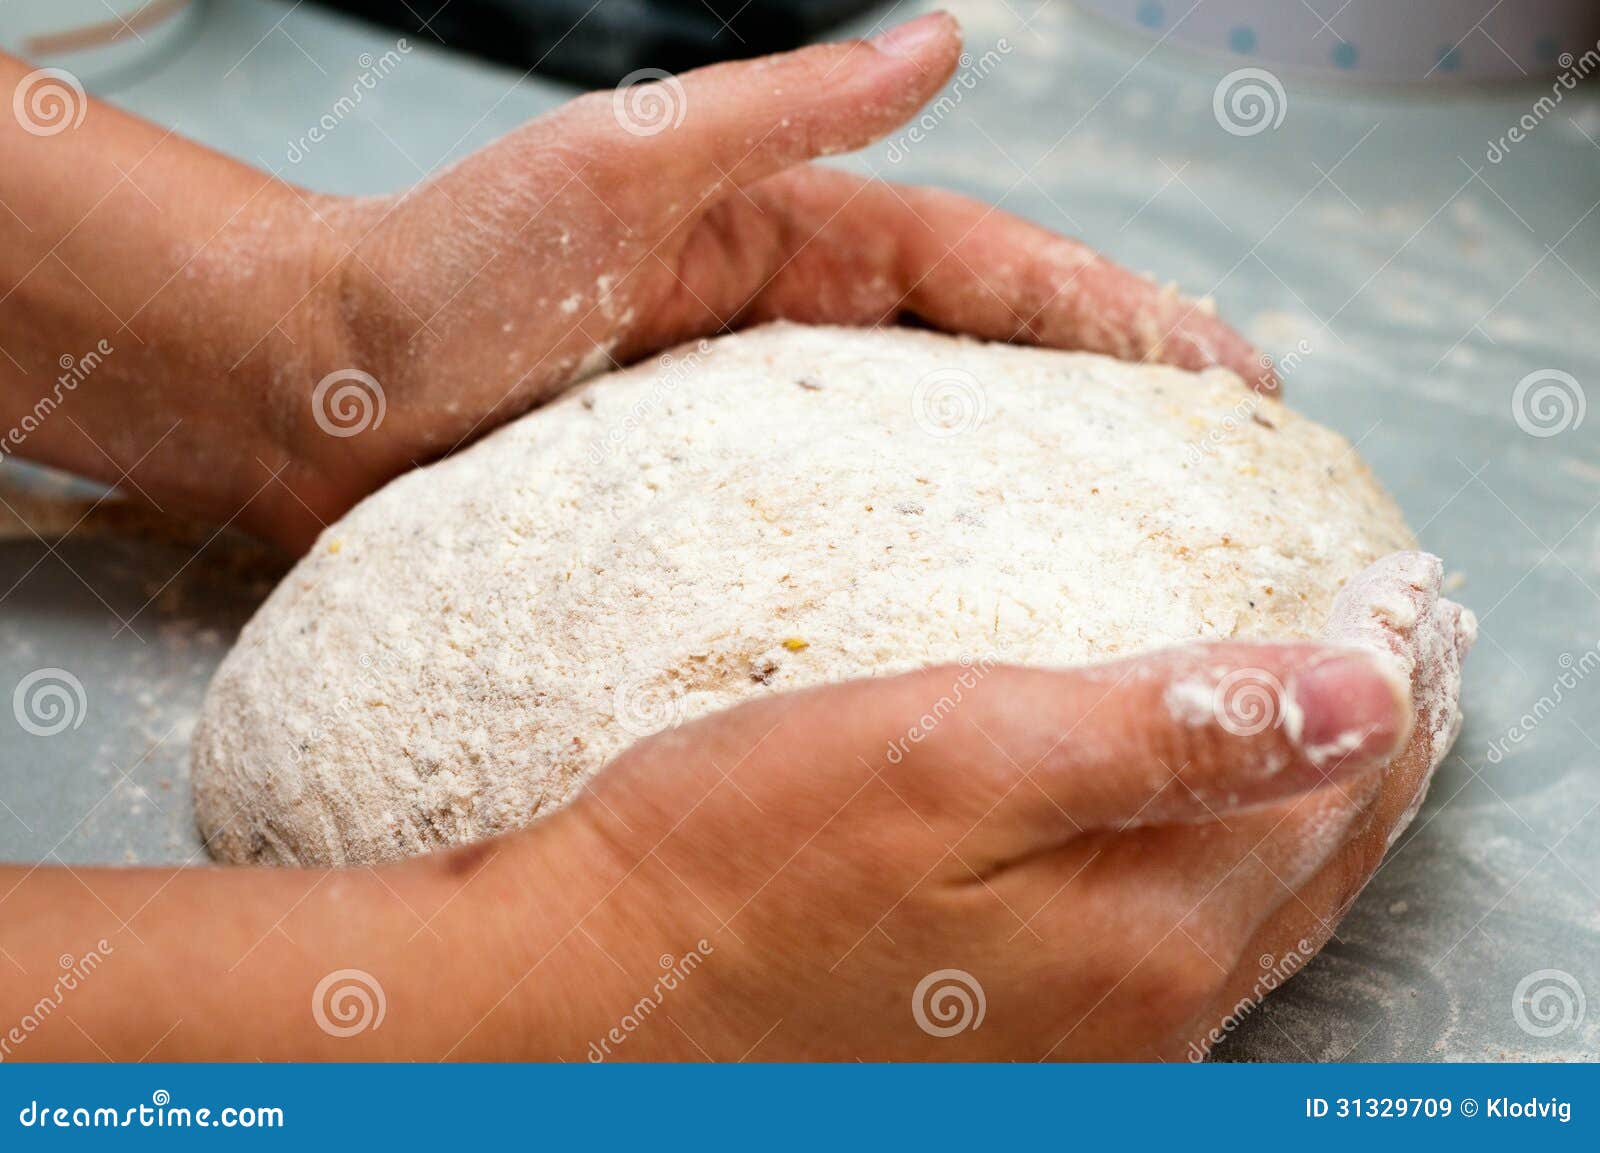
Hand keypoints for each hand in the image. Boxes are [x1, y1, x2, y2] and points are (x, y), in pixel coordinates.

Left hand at [274, 12, 1270, 549]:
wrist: (317, 391)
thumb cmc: (445, 271)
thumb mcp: (622, 164)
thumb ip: (784, 111)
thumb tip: (939, 38)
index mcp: (796, 236)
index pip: (997, 270)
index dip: (1121, 317)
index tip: (1235, 373)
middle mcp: (797, 322)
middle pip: (995, 360)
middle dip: (1124, 402)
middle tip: (1242, 467)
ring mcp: (763, 414)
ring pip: (939, 446)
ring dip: (1050, 484)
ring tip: (1160, 548)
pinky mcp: (714, 494)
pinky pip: (850, 520)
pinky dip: (933, 548)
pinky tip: (987, 606)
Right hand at [476, 552, 1466, 1060]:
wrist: (603, 1002)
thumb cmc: (746, 855)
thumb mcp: (960, 753)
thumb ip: (1172, 733)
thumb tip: (1361, 696)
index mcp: (1147, 931)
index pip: (1330, 790)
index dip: (1385, 680)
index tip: (1408, 593)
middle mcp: (1142, 1020)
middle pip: (1314, 868)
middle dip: (1372, 755)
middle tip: (1407, 652)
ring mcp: (1084, 1057)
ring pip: (1255, 920)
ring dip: (1307, 819)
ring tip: (1335, 733)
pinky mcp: (1017, 1058)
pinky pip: (1174, 962)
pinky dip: (1223, 875)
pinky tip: (1196, 834)